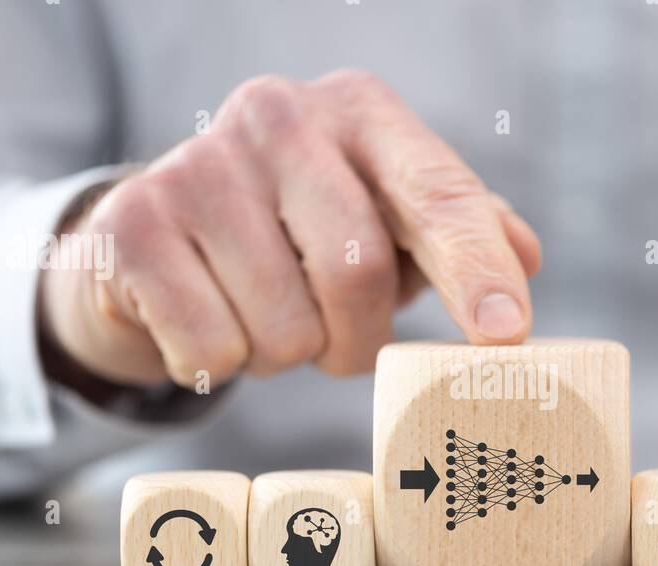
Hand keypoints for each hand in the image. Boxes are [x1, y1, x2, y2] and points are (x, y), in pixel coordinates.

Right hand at [38, 70, 541, 388]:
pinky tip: (211, 320)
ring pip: (284, 328)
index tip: (506, 334)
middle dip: (360, 341)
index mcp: (358, 111)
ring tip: (267, 318)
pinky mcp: (131, 225)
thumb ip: (460, 230)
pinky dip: (222, 363)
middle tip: (344, 348)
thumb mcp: (389, 218)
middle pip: (356, 272)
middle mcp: (277, 117)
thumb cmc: (302, 227)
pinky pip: (212, 349)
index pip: (434, 191)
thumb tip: (526, 255)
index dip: (475, 267)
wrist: (162, 229)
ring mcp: (195, 165)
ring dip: (287, 356)